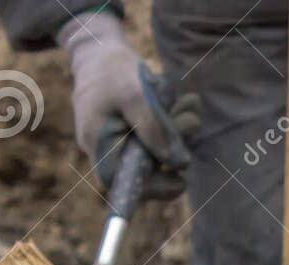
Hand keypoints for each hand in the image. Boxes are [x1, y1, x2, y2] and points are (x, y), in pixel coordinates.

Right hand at [58, 13, 198, 199]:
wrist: (100, 50)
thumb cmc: (110, 69)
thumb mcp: (132, 92)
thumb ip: (152, 126)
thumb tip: (176, 162)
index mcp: (99, 145)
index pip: (122, 184)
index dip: (153, 189)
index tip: (180, 180)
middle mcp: (111, 149)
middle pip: (149, 170)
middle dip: (175, 148)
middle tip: (189, 119)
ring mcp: (125, 142)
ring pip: (161, 153)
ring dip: (181, 131)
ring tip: (189, 105)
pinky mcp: (139, 132)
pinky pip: (163, 138)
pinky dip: (178, 123)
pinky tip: (187, 103)